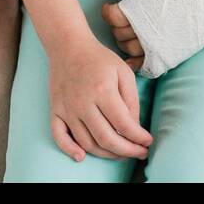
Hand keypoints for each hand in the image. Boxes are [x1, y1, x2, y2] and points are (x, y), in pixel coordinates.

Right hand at [48, 34, 153, 161]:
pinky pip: (59, 136)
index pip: (124, 124)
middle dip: (127, 151)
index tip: (148, 142)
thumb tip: (134, 127)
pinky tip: (81, 157)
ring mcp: (67, 108)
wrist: (68, 46)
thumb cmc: (99, 59)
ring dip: (106, 154)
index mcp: (103, 91)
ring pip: (87, 143)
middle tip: (139, 152)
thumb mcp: (123, 72)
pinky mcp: (55, 110)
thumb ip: (131, 100)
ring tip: (121, 152)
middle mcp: (83, 102)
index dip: (138, 137)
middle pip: (106, 138)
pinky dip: (69, 149)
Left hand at [102, 0, 177, 71]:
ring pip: (130, 50)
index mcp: (141, 8)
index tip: (110, 7)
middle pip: (119, 34)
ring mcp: (159, 44)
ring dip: (125, 42)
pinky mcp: (171, 54)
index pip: (113, 17)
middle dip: (117, 26)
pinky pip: (146, 66)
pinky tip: (134, 57)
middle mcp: (147, 30)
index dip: (108, 12)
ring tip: (130, 31)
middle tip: (122, 18)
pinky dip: (136, 63)